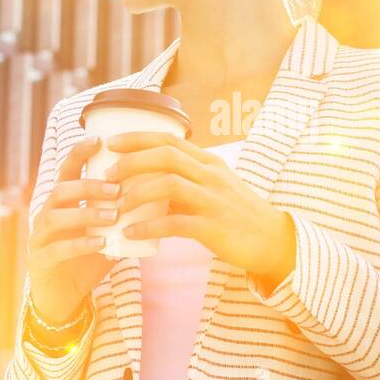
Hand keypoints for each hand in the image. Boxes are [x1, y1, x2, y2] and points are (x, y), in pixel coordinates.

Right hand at [27, 136, 124, 322]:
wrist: (63, 296)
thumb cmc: (88, 257)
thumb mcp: (106, 230)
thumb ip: (123, 212)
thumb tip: (161, 191)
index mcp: (62, 202)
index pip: (67, 170)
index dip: (79, 153)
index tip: (100, 140)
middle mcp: (46, 213)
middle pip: (61, 190)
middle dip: (89, 186)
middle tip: (117, 189)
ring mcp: (40, 237)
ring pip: (56, 217)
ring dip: (86, 213)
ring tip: (113, 215)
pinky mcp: (41, 261)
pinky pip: (58, 249)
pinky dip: (81, 244)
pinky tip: (101, 243)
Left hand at [104, 131, 296, 284]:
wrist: (271, 240)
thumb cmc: (238, 213)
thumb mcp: (215, 187)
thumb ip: (186, 182)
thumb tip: (147, 184)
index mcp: (209, 162)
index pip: (170, 140)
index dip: (137, 138)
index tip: (111, 142)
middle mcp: (211, 175)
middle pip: (165, 156)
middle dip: (131, 161)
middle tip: (107, 173)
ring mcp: (213, 200)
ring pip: (168, 185)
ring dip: (136, 193)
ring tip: (116, 205)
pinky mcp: (212, 227)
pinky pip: (174, 223)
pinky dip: (148, 227)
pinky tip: (131, 233)